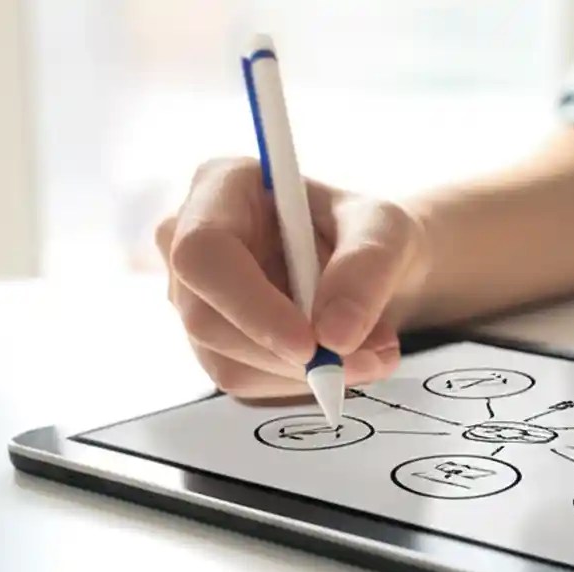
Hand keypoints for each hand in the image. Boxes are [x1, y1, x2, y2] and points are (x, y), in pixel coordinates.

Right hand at [155, 158, 426, 397]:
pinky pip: (246, 381)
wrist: (368, 268)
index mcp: (219, 187)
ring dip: (305, 374)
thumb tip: (334, 336)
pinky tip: (346, 361)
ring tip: (373, 353)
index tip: (311, 344)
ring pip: (227, 361)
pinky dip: (302, 383)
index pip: (203, 254)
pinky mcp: (213, 342)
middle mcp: (188, 241)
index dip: (249, 306)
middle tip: (363, 359)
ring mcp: (195, 296)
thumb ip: (366, 269)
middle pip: (206, 319)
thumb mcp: (386, 231)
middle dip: (286, 355)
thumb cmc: (366, 232)